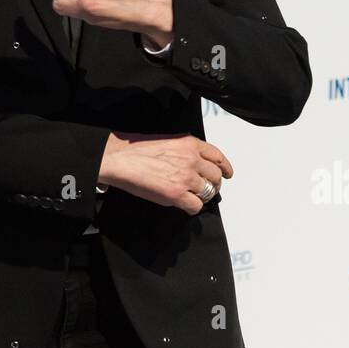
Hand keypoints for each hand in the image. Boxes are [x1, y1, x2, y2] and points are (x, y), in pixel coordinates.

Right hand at [96, 131, 232, 214]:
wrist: (120, 160)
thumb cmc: (136, 150)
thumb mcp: (167, 140)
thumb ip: (184, 149)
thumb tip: (193, 161)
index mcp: (190, 144)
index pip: (218, 156)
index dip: (225, 167)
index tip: (228, 174)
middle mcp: (192, 160)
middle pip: (216, 176)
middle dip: (214, 184)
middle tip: (208, 189)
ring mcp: (186, 178)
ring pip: (208, 192)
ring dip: (202, 196)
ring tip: (194, 197)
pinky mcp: (177, 194)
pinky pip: (196, 206)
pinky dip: (193, 208)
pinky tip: (185, 205)